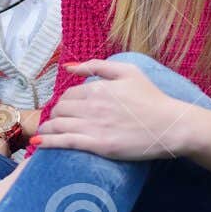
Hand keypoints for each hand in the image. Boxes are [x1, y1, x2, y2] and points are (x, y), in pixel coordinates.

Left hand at [36, 59, 195, 160]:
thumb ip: (96, 66)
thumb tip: (68, 67)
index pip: (68, 94)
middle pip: (60, 109)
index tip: (66, 109)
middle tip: (58, 120)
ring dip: (48, 128)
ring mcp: (94, 126)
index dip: (65, 102)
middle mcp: (92, 105)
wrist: (171, 126)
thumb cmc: (152, 98)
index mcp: (98, 88)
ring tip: (46, 131)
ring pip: (58, 125)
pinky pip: (65, 142)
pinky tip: (39, 143)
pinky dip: (48, 141)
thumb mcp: (128, 72)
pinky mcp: (98, 144)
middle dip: (56, 114)